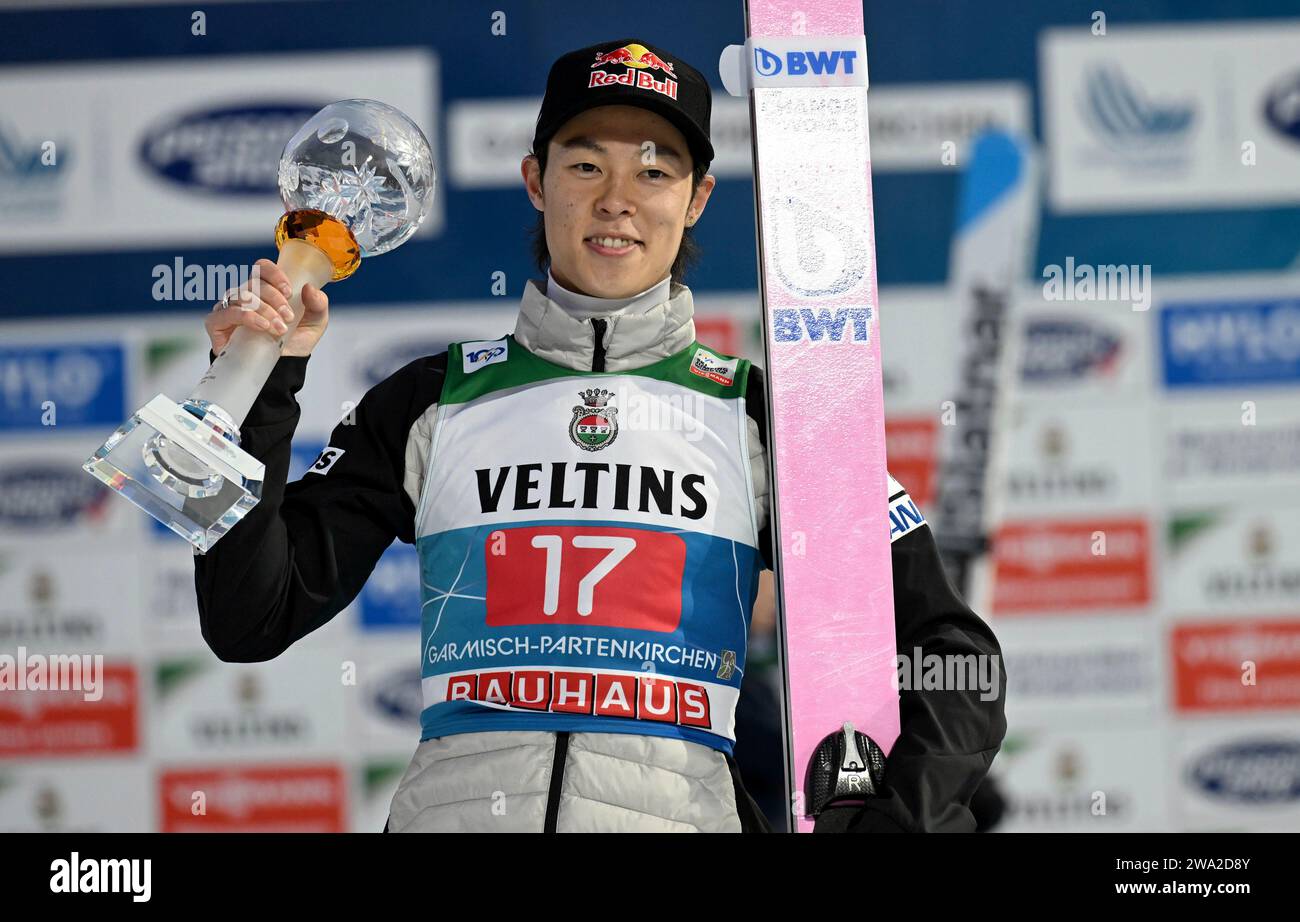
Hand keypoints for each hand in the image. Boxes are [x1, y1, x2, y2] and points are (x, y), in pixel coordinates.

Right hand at [205, 257, 329, 357]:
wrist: (282, 368)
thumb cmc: (295, 342)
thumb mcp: (315, 322)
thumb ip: (318, 304)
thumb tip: (309, 288)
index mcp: (266, 290)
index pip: (262, 268)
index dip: (274, 275)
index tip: (289, 291)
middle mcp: (245, 296)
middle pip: (254, 283)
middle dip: (275, 299)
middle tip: (289, 317)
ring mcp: (229, 308)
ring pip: (242, 296)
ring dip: (264, 310)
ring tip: (279, 328)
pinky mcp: (217, 324)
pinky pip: (226, 313)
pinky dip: (246, 317)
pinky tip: (262, 326)